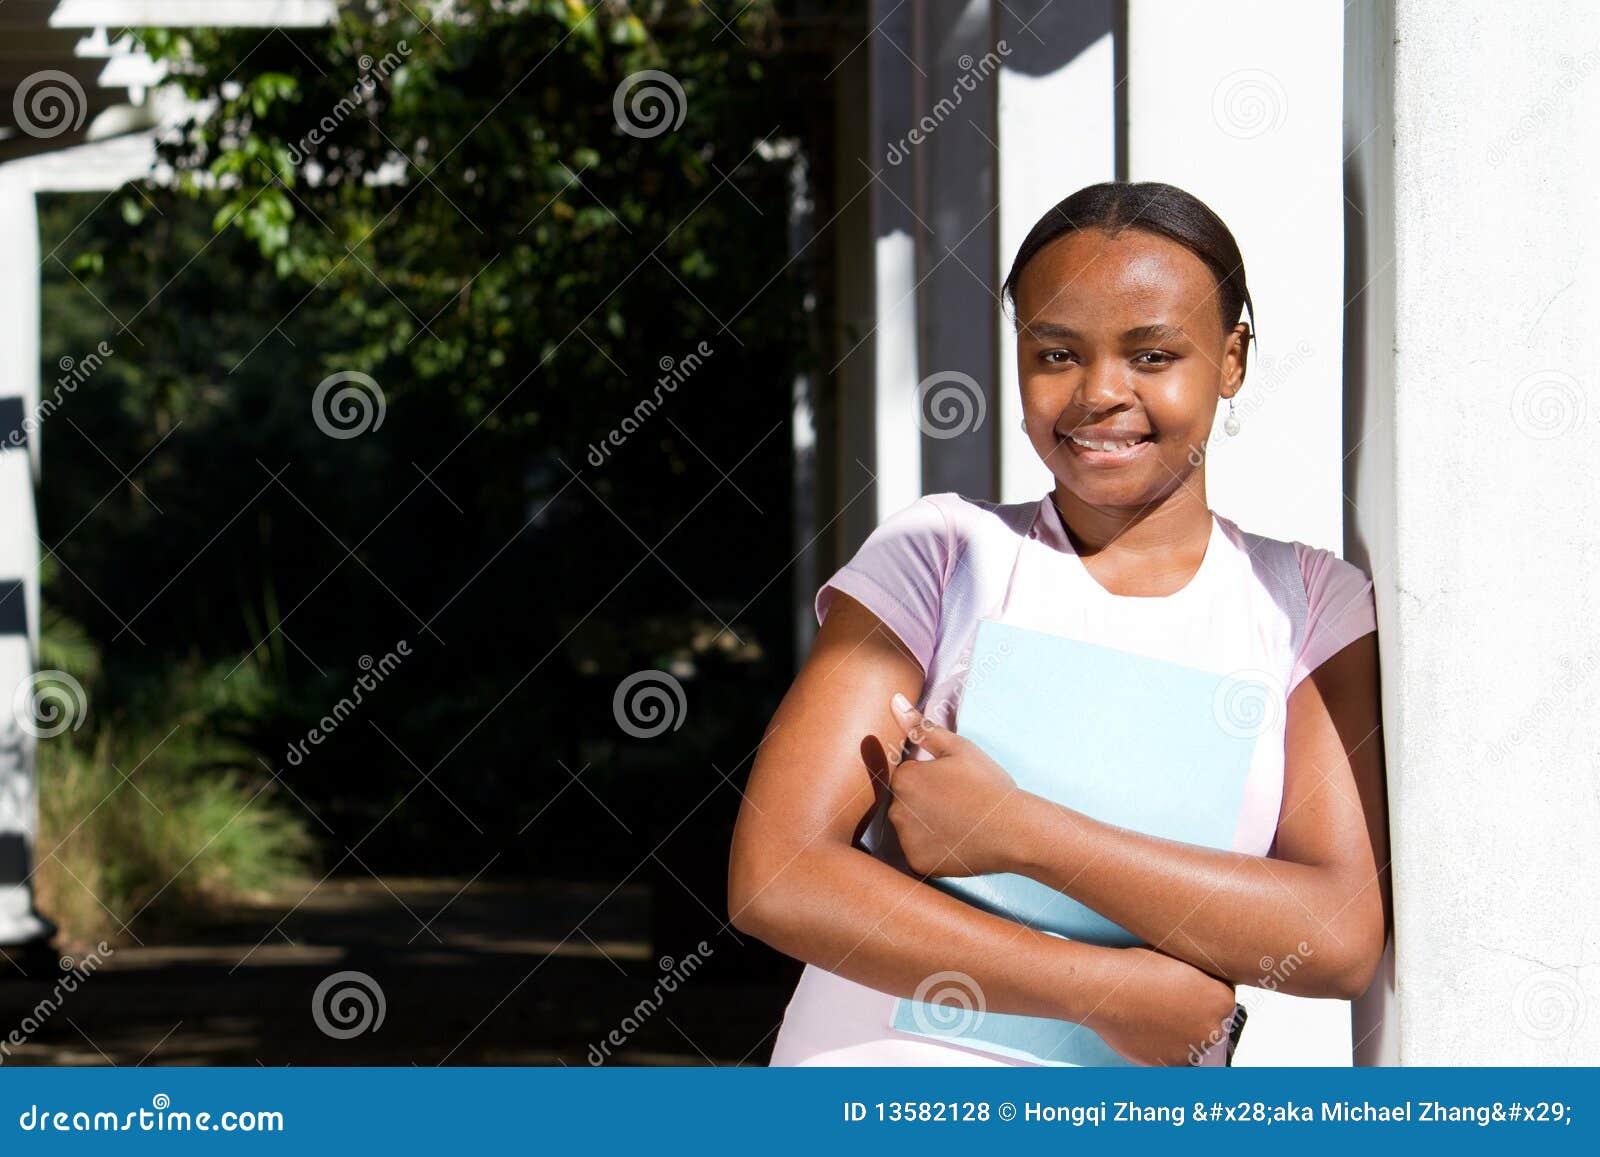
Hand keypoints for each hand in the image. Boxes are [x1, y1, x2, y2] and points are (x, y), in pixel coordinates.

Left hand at [885, 693, 1026, 878]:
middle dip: (924, 802)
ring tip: (958, 823)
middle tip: (959, 804)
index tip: (954, 784)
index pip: (906, 776)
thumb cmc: (987, 784)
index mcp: (903, 779)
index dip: (931, 779)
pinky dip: (933, 850)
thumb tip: (894, 700)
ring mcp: (905, 840)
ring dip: (925, 826)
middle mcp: (896, 810)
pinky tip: (955, 842)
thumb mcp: (958, 748)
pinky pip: (918, 853)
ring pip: (910, 829)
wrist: (1014, 830)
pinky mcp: (917, 863)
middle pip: (904, 803)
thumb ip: (921, 727)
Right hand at [1084, 946, 1239, 1066]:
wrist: (1106, 988)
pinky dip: (1161, 1048)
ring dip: (1179, 1036)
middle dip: (1193, 1018)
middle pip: (1210, 1026)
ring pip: (1191, 1045)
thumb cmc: (1137, 968)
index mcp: (1221, 999)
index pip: (1221, 1001)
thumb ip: (1200, 979)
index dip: (1201, 995)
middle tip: (1168, 1006)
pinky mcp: (1170, 1065)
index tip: (1186, 992)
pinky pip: (1172, 1059)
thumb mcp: (1179, 961)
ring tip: (1153, 1017)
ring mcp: (1192, 1049)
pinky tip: (1145, 1029)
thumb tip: (1203, 990)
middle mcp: (1213, 1028)